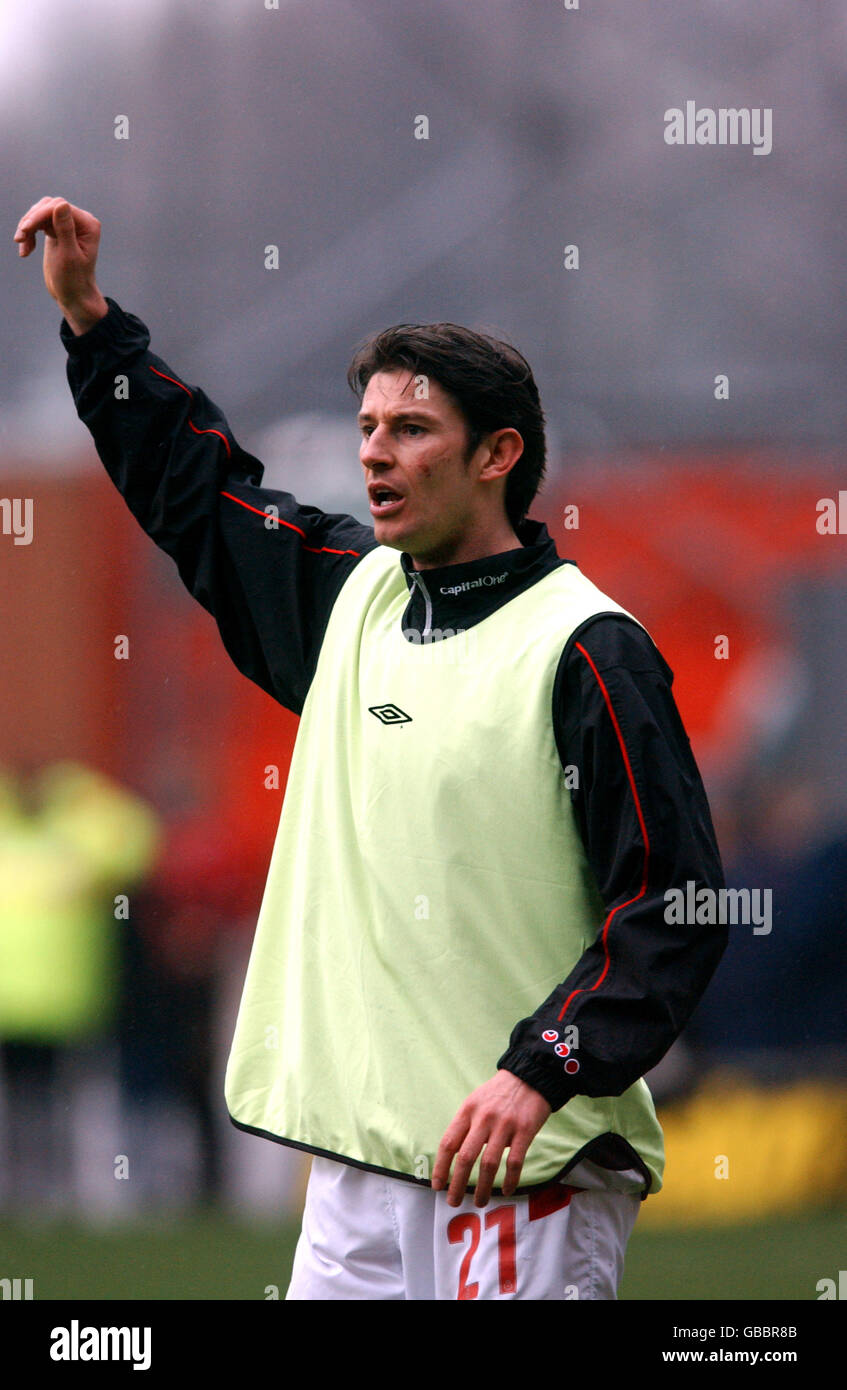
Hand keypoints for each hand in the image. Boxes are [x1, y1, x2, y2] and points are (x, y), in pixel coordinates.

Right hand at [14, 196, 107, 332]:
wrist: (73, 297)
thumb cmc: (73, 280)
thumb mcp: (68, 255)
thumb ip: (65, 229)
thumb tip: (61, 204)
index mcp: (88, 225)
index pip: (59, 207)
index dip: (40, 215)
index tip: (25, 229)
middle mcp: (80, 222)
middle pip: (48, 207)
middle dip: (32, 220)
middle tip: (20, 238)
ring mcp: (67, 226)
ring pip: (40, 213)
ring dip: (28, 227)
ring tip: (21, 244)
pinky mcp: (56, 232)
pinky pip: (38, 223)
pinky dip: (29, 234)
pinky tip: (26, 251)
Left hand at [432, 1069, 550, 1207]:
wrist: (530, 1075)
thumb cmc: (499, 1092)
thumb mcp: (475, 1101)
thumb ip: (465, 1125)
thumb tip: (453, 1155)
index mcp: (468, 1111)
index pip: (448, 1144)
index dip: (441, 1167)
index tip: (437, 1185)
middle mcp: (484, 1118)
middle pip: (466, 1157)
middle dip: (458, 1184)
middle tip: (454, 1202)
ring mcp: (504, 1125)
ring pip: (489, 1164)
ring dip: (484, 1188)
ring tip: (480, 1201)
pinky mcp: (525, 1131)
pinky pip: (515, 1162)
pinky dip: (510, 1180)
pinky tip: (507, 1190)